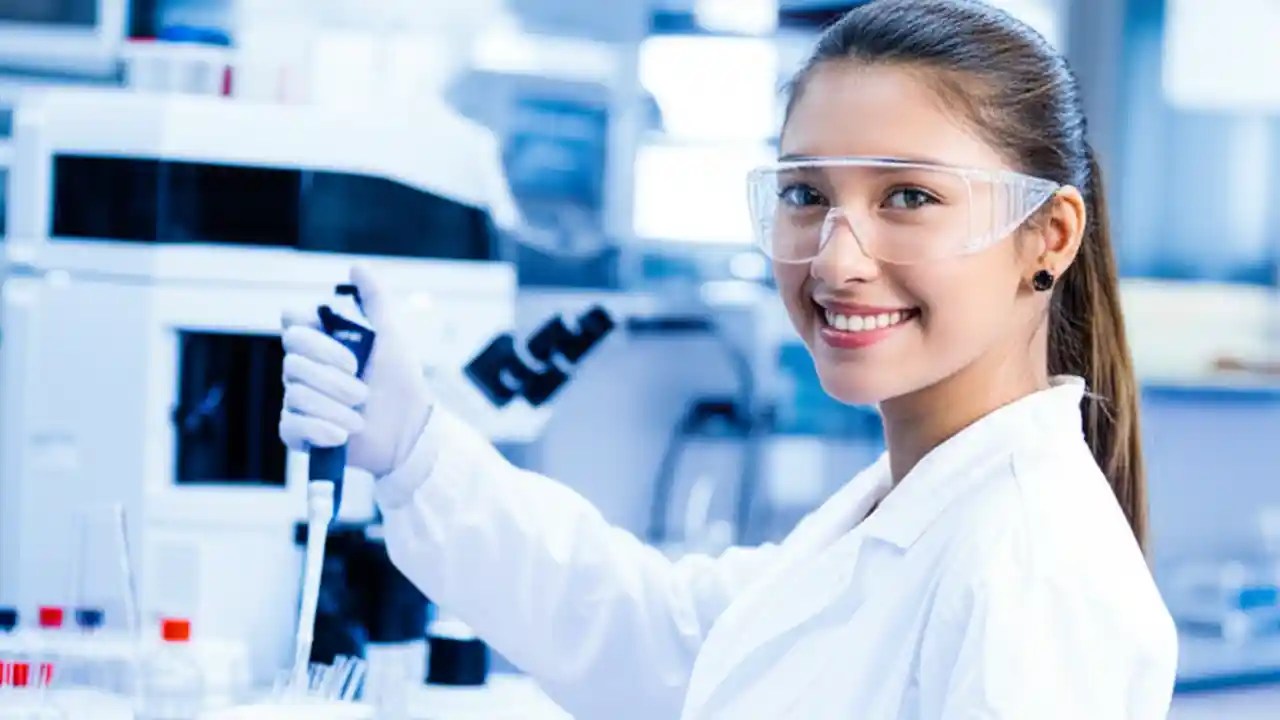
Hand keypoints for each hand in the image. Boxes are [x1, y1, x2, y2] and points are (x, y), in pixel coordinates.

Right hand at [279, 265, 434, 476]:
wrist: (410, 433)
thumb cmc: (400, 383)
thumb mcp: (392, 336)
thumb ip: (374, 300)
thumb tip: (357, 267)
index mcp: (322, 343)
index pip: (292, 323)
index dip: (315, 337)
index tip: (348, 351)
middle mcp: (304, 369)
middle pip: (292, 361)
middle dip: (333, 378)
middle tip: (363, 390)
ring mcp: (298, 400)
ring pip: (295, 394)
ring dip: (335, 406)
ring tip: (360, 416)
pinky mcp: (297, 432)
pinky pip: (291, 425)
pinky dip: (321, 428)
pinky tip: (343, 433)